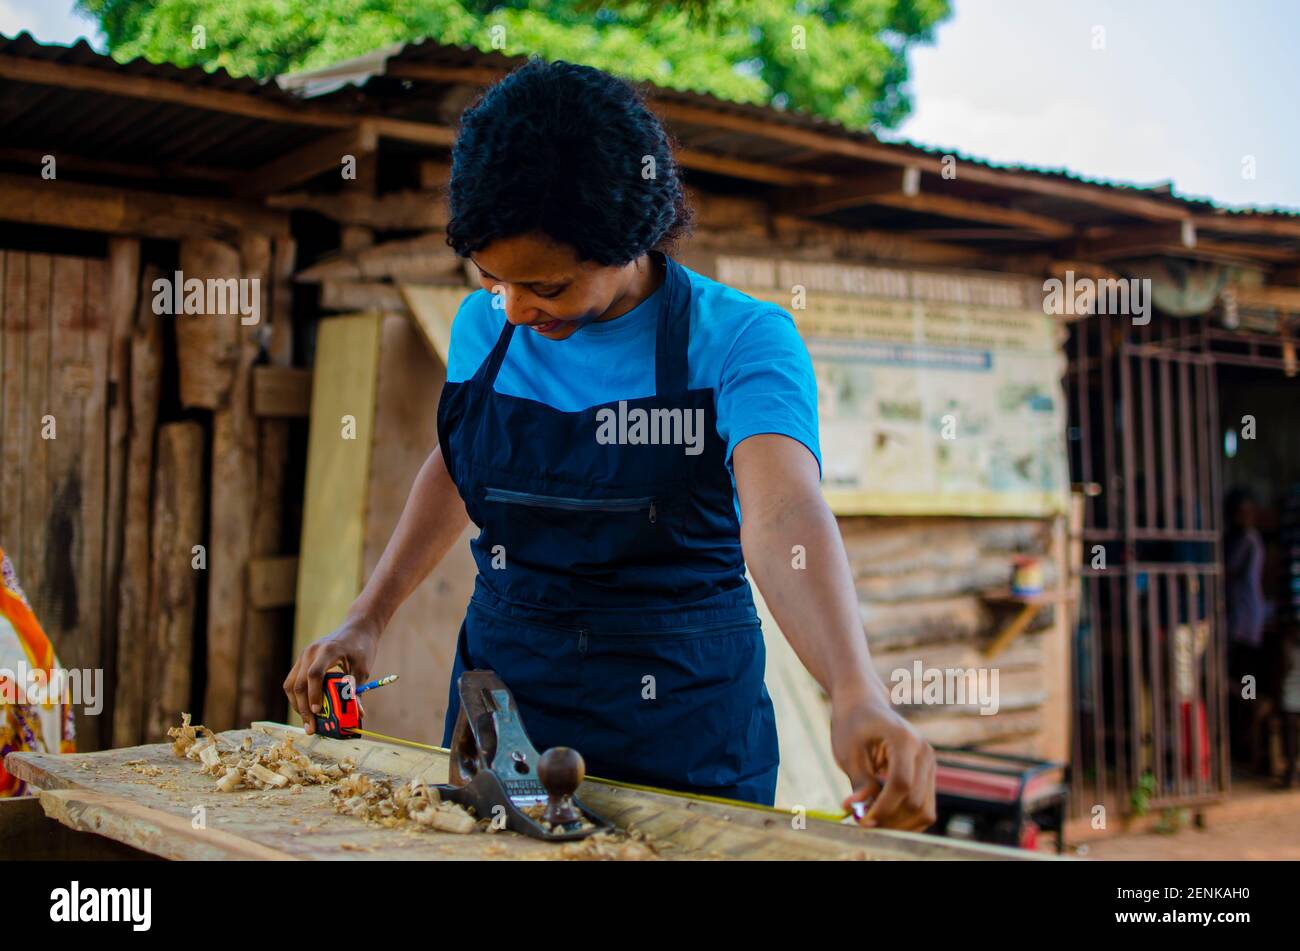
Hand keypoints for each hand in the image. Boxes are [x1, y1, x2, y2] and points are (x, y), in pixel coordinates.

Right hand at [283, 614, 381, 734]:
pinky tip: (306, 709)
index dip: (314, 694)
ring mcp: (303, 655)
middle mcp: (311, 652)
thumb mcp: (363, 668)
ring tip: (308, 722)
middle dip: (303, 708)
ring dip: (297, 704)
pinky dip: (297, 696)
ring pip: (291, 684)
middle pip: (298, 683)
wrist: (357, 627)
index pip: (314, 674)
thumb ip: (357, 690)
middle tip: (311, 727)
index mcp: (328, 650)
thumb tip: (357, 714)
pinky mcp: (302, 660)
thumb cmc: (362, 647)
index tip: (317, 712)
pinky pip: (292, 681)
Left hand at [830, 692, 936, 830]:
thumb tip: (860, 814)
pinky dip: (905, 817)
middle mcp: (924, 751)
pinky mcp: (928, 773)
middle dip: (889, 819)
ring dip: (899, 823)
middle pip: (916, 801)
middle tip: (862, 824)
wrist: (864, 704)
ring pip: (925, 810)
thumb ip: (859, 783)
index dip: (882, 808)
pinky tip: (883, 816)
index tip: (861, 821)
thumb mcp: (848, 752)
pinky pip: (924, 805)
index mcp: (904, 740)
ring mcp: (929, 763)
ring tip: (871, 821)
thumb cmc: (852, 725)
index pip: (901, 784)